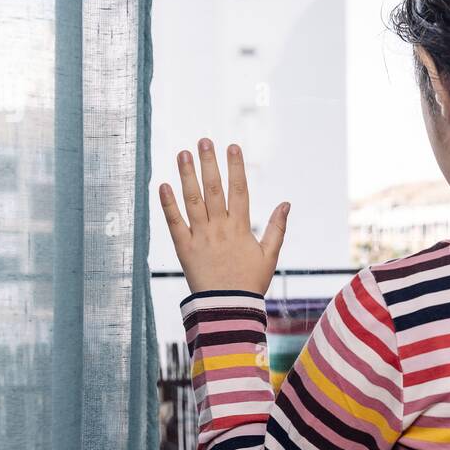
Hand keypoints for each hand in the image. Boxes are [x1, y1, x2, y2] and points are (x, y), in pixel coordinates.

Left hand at [158, 139, 289, 294]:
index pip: (239, 190)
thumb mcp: (269, 256)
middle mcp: (220, 228)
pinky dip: (168, 204)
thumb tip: (286, 203)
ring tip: (183, 153)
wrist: (227, 308)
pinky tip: (163, 185)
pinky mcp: (184, 248)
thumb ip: (277, 228)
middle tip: (204, 141)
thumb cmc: (250, 283)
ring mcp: (200, 237)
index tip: (232, 146)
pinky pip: (174, 223)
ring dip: (187, 175)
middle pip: (214, 189)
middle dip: (209, 163)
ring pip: (193, 200)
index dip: (236, 167)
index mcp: (241, 228)